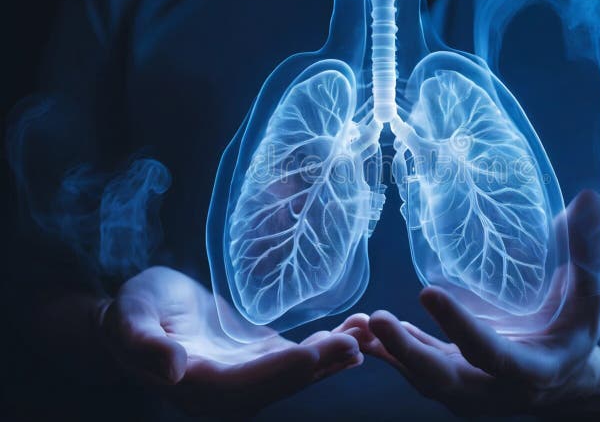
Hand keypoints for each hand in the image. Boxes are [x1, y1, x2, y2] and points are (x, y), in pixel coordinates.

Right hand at [98, 266, 361, 416]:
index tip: (312, 351)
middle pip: (280, 382)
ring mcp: (247, 377)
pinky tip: (355, 333)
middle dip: (319, 363)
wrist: (141, 311)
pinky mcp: (260, 360)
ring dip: (332, 356)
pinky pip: (297, 359)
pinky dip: (327, 348)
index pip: (244, 383)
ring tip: (366, 333)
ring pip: (296, 373)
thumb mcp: (129, 319)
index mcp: (196, 385)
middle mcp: (227, 392)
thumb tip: (170, 370)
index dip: (278, 368)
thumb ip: (145, 344)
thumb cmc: (131, 310)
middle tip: (355, 340)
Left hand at [347, 190, 599, 415]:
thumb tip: (588, 197)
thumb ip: (587, 251)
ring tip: (358, 322)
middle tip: (375, 319)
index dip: (460, 328)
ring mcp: (468, 393)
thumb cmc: (575, 330)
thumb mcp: (589, 295)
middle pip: (444, 379)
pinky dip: (388, 352)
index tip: (428, 292)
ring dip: (388, 351)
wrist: (563, 379)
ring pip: (421, 379)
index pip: (491, 354)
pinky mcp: (449, 384)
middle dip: (407, 352)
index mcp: (532, 370)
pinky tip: (363, 328)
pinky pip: (414, 371)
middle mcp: (495, 390)